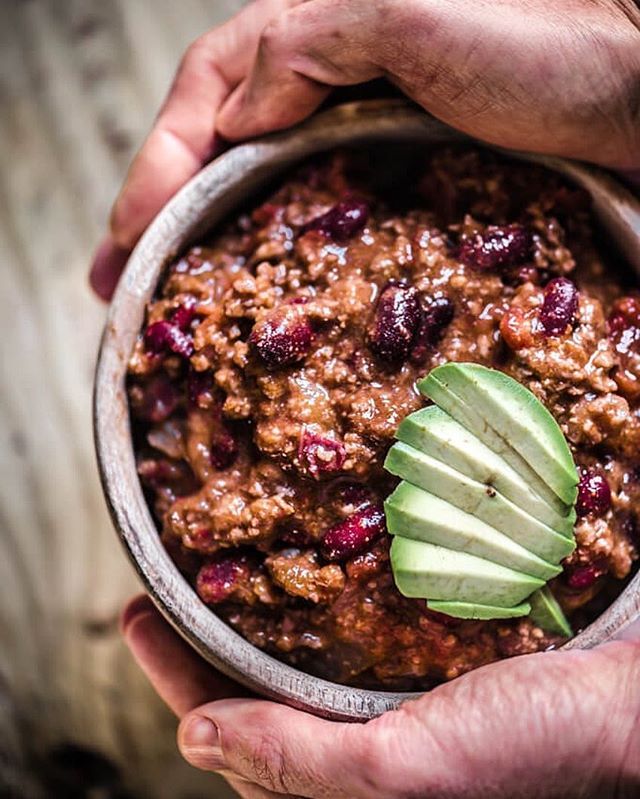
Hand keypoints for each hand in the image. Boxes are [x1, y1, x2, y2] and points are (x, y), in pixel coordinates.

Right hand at [89, 0, 639, 299]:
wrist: (627, 82)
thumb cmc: (540, 42)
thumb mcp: (409, 15)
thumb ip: (307, 46)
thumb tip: (232, 112)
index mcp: (311, 34)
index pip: (204, 100)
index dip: (154, 173)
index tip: (123, 245)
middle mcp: (323, 83)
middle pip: (213, 149)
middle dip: (157, 216)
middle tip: (118, 283)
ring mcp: (356, 134)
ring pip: (254, 184)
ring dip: (201, 237)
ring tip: (164, 292)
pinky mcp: (392, 176)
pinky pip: (307, 211)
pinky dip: (267, 246)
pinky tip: (251, 279)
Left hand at [122, 595, 639, 797]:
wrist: (622, 709)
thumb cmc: (535, 751)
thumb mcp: (407, 771)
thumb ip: (301, 761)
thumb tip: (198, 737)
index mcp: (345, 792)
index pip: (225, 736)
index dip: (170, 680)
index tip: (132, 618)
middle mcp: (358, 759)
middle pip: (249, 706)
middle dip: (195, 654)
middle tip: (154, 597)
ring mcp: (387, 719)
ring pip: (290, 680)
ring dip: (246, 635)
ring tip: (213, 588)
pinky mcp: (418, 685)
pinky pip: (340, 658)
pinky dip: (307, 626)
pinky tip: (301, 591)